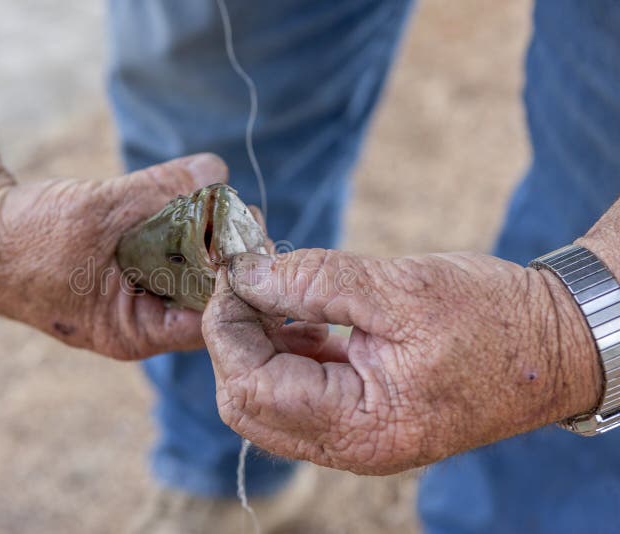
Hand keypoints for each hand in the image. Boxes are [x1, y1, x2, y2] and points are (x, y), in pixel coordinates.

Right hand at [0, 153, 226, 359]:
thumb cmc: (23, 240)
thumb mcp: (97, 213)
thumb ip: (159, 193)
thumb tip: (218, 170)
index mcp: (134, 331)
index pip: (210, 319)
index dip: (238, 279)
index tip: (255, 237)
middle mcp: (140, 319)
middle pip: (205, 292)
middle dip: (226, 252)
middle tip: (245, 212)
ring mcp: (133, 292)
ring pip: (189, 267)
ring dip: (206, 234)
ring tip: (221, 200)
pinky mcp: (127, 264)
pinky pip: (168, 249)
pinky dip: (181, 225)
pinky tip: (192, 199)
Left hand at [203, 249, 603, 473]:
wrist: (555, 344)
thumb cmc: (492, 317)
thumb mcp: (400, 288)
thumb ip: (314, 281)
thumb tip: (246, 273)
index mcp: (360, 426)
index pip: (250, 387)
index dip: (228, 327)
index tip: (234, 273)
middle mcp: (350, 446)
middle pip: (247, 404)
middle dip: (235, 339)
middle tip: (248, 281)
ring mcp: (355, 436)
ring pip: (267, 398)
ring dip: (258, 343)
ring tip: (274, 289)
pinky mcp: (361, 416)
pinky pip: (298, 391)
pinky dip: (286, 351)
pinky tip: (300, 314)